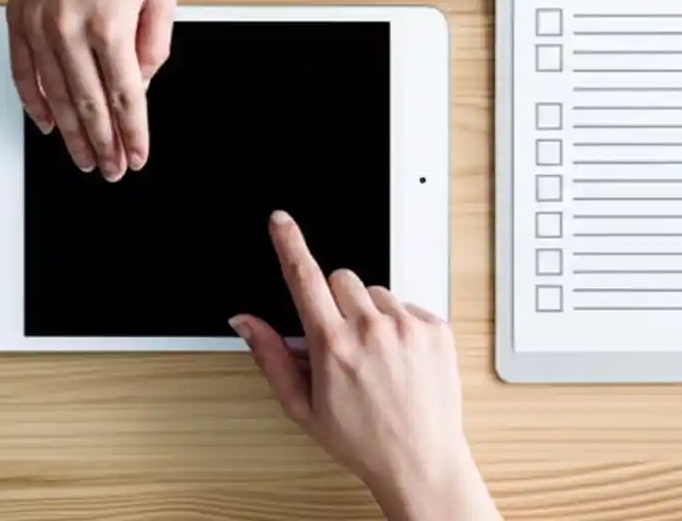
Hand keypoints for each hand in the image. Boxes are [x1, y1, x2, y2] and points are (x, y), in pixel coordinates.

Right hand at [6, 0, 176, 180]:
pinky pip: (24, 72)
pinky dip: (34, 103)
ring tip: (85, 160)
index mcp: (110, 25)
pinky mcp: (17, 17)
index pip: (126, 97)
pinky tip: (46, 125)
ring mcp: (38, 25)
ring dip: (71, 135)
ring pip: (55, 97)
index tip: (138, 158)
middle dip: (104, 146)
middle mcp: (69, 30)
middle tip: (112, 172)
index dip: (132, 134)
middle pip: (89, 106)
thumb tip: (141, 82)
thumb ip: (156, 42)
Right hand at [229, 211, 500, 520]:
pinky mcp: (435, 328)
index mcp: (334, 346)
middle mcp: (372, 330)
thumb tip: (246, 321)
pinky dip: (398, 324)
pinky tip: (398, 358)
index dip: (289, 244)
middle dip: (333, 300)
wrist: (420, 460)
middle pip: (340, 278)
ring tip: (374, 356)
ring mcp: (407, 327)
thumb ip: (271, 356)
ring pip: (375, 291)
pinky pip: (406, 305)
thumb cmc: (362, 439)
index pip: (304, 278)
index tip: (281, 221)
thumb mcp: (302, 407)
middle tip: (339, 337)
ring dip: (368, 313)